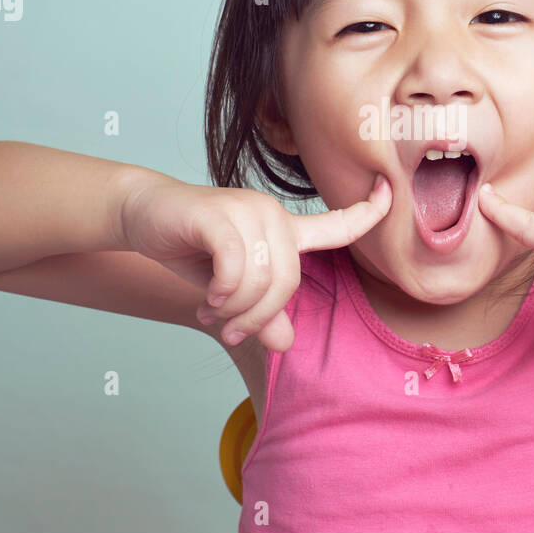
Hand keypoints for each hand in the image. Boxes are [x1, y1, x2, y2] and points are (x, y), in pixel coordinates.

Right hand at [120, 175, 391, 350]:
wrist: (144, 215)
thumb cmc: (193, 248)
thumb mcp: (231, 288)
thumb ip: (262, 311)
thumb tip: (286, 343)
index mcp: (285, 229)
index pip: (338, 224)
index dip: (368, 211)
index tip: (389, 189)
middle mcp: (273, 214)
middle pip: (289, 280)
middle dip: (259, 316)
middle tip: (232, 331)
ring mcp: (247, 209)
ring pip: (261, 278)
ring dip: (236, 309)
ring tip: (213, 313)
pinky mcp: (218, 214)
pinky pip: (236, 264)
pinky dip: (222, 291)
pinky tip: (208, 297)